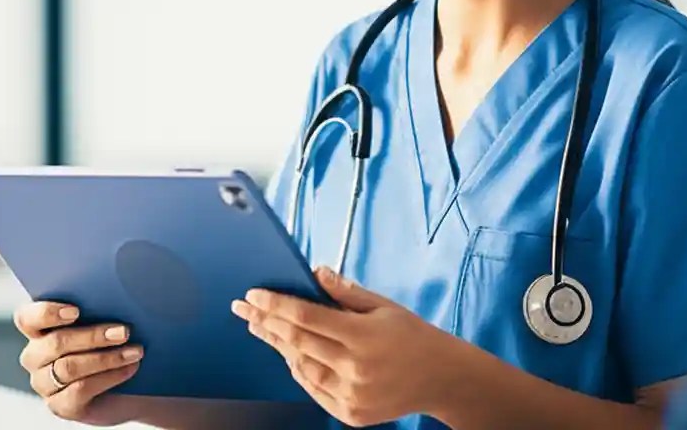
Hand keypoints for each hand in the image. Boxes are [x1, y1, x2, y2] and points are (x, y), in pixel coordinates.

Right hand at [14, 301, 144, 425]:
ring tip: (135, 351)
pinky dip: (109, 377)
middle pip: (55, 343)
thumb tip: (115, 297)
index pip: (27, 318)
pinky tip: (130, 368)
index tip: (76, 311)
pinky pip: (80, 390)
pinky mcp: (59, 406)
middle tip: (124, 331)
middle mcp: (35, 357)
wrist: (128, 384)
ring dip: (106, 358)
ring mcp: (44, 384)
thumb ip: (98, 309)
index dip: (47, 313)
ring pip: (69, 367)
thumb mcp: (102, 322)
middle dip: (93, 336)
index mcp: (38, 330)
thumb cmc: (111, 344)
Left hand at [231, 266, 456, 427]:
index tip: (253, 295)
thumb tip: (314, 272)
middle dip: (266, 323)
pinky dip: (298, 370)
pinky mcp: (350, 413)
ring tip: (262, 328)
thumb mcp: (384, 305)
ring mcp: (352, 394)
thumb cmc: (412, 335)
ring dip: (279, 346)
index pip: (307, 316)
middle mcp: (355, 367)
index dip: (276, 305)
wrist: (442, 379)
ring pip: (301, 367)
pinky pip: (313, 389)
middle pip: (297, 342)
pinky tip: (288, 354)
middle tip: (244, 309)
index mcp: (364, 335)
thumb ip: (346, 292)